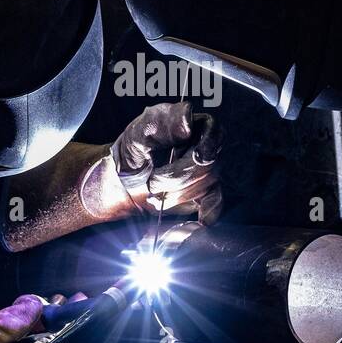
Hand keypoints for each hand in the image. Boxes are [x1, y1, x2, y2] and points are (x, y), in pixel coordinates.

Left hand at [111, 101, 222, 223]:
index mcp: (193, 124)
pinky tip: (203, 219)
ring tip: (155, 193)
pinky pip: (215, 200)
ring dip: (177, 193)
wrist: (126, 179)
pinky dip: (209, 210)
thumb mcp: (139, 134)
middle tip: (152, 182)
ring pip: (205, 183)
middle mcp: (205, 144)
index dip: (208, 145)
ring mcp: (208, 169)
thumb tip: (187, 123)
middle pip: (206, 163)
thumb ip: (161, 125)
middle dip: (177, 177)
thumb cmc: (133, 151)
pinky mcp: (206, 190)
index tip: (198, 156)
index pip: (212, 131)